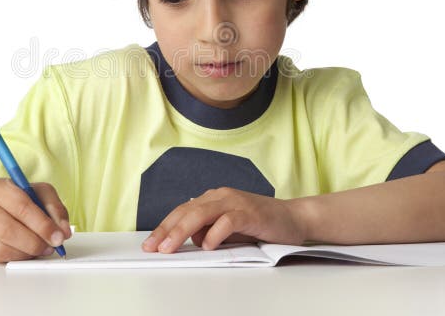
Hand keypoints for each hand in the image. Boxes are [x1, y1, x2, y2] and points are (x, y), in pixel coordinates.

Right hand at [0, 179, 71, 262]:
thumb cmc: (17, 200)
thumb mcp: (39, 193)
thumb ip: (55, 208)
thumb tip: (64, 231)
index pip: (21, 206)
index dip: (42, 224)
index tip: (59, 236)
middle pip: (7, 229)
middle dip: (35, 242)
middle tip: (51, 246)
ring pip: (2, 248)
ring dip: (27, 253)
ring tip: (41, 248)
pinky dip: (17, 258)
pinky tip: (26, 251)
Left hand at [141, 187, 310, 252]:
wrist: (294, 219)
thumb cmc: (260, 225)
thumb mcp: (228, 230)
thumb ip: (209, 231)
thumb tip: (189, 240)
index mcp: (213, 198)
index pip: (182, 211)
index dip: (164, 227)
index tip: (150, 244)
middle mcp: (221, 196)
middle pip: (187, 212)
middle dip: (167, 230)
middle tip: (154, 248)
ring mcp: (236, 202)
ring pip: (201, 214)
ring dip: (183, 232)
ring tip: (170, 247)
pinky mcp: (250, 212)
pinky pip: (228, 221)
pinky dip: (215, 233)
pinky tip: (208, 245)